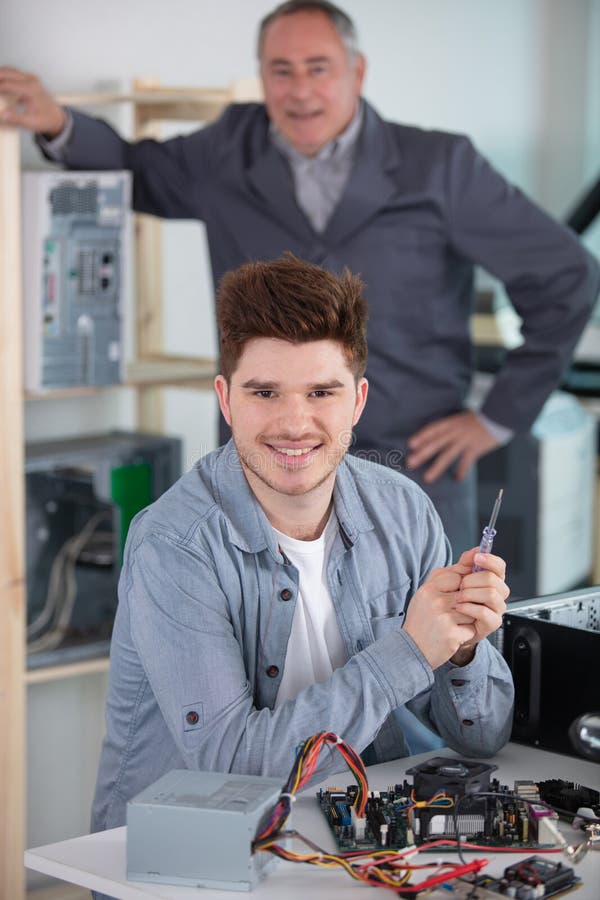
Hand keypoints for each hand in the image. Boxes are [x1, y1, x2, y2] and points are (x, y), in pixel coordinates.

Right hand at [0, 67, 65, 135]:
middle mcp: (31, 80)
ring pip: (10, 70)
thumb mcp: (31, 123)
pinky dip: (4, 76)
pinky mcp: (29, 79)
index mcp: (31, 90)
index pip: (8, 84)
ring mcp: (30, 78)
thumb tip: (3, 115)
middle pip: (7, 72)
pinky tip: (1, 85)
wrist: (56, 117)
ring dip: (0, 75)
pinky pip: (13, 73)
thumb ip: (16, 119)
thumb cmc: (45, 120)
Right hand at [403, 548, 508, 669]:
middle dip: (466, 602)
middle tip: (453, 612)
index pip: (458, 576)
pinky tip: (452, 635)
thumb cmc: (421, 620)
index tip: (458, 593)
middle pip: (467, 592)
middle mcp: (435, 601)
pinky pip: (471, 628)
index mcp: (429, 589)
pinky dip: (465, 633)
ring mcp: (444, 618)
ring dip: (466, 619)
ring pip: (472, 610)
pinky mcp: (452, 634)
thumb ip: (445, 577)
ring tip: (451, 624)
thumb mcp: (426, 594)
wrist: (412, 649)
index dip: (462, 585)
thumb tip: (468, 561)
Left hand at [407, 411, 498, 482]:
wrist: (500, 414)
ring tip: (427, 478)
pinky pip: (466, 462)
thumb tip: (439, 438)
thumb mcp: (462, 418)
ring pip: (448, 455)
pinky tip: (457, 479)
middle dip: (422, 454)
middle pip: (436, 443)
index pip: (433, 429)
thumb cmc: (481, 418)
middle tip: (410, 463)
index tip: (410, 444)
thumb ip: (451, 428)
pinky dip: (462, 471)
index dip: (422, 436)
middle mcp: (456, 431)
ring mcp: (465, 440)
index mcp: (452, 422)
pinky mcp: (475, 448)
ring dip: (437, 467)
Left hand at [448, 547, 509, 664]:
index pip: (499, 566)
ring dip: (471, 593)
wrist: (445, 626)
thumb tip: (474, 551)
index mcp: (491, 579)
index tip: (476, 558)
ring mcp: (497, 608)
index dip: (490, 560)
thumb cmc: (453, 601)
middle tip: (460, 585)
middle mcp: (498, 593)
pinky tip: (459, 607)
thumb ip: (465, 564)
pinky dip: (469, 607)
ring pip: (491, 594)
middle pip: (493, 578)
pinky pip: (486, 612)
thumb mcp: (454, 579)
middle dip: (472, 580)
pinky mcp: (493, 622)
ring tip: (458, 597)